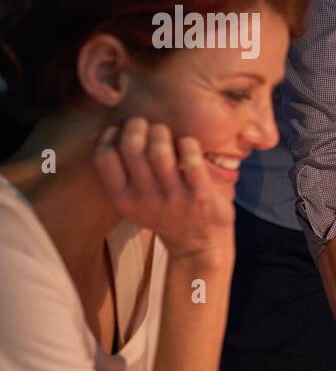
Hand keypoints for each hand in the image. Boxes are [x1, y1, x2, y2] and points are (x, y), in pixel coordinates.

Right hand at [92, 117, 233, 264]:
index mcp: (123, 199)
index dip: (110, 136)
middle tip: (145, 124)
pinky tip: (187, 145)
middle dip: (137, 127)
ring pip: (160, 151)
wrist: (199, 247)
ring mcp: (173, 197)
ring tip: (165, 133)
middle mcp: (145, 199)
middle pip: (132, 147)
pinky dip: (188, 144)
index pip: (104, 158)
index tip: (120, 129)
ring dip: (161, 133)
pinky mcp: (200, 195)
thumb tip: (100, 136)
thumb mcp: (134, 203)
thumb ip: (121, 176)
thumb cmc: (165, 214)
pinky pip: (190, 158)